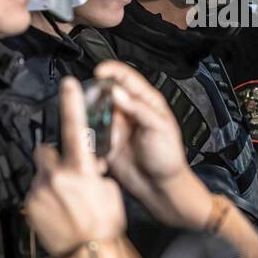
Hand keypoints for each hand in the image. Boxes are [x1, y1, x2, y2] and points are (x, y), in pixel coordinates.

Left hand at [25, 77, 124, 257]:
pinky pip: (35, 192)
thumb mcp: (110, 192)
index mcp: (80, 171)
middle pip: (47, 151)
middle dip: (55, 157)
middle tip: (68, 173)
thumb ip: (97, 173)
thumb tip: (90, 166)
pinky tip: (58, 211)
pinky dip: (45, 197)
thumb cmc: (104, 228)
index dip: (71, 103)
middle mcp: (56, 178)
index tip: (68, 85)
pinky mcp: (30, 206)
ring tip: (65, 200)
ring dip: (51, 180)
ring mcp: (40, 193)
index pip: (75, 129)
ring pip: (40, 173)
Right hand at [93, 60, 213, 228]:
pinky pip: (92, 133)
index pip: (126, 77)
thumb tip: (118, 92)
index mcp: (145, 101)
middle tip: (91, 98)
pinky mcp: (106, 142)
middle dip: (96, 92)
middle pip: (105, 92)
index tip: (99, 71)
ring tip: (93, 120)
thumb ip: (139, 109)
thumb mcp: (159, 128)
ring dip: (91, 114)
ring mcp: (115, 126)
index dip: (112, 70)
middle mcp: (128, 111)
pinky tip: (94, 138)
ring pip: (95, 111)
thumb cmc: (168, 157)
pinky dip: (89, 133)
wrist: (160, 186)